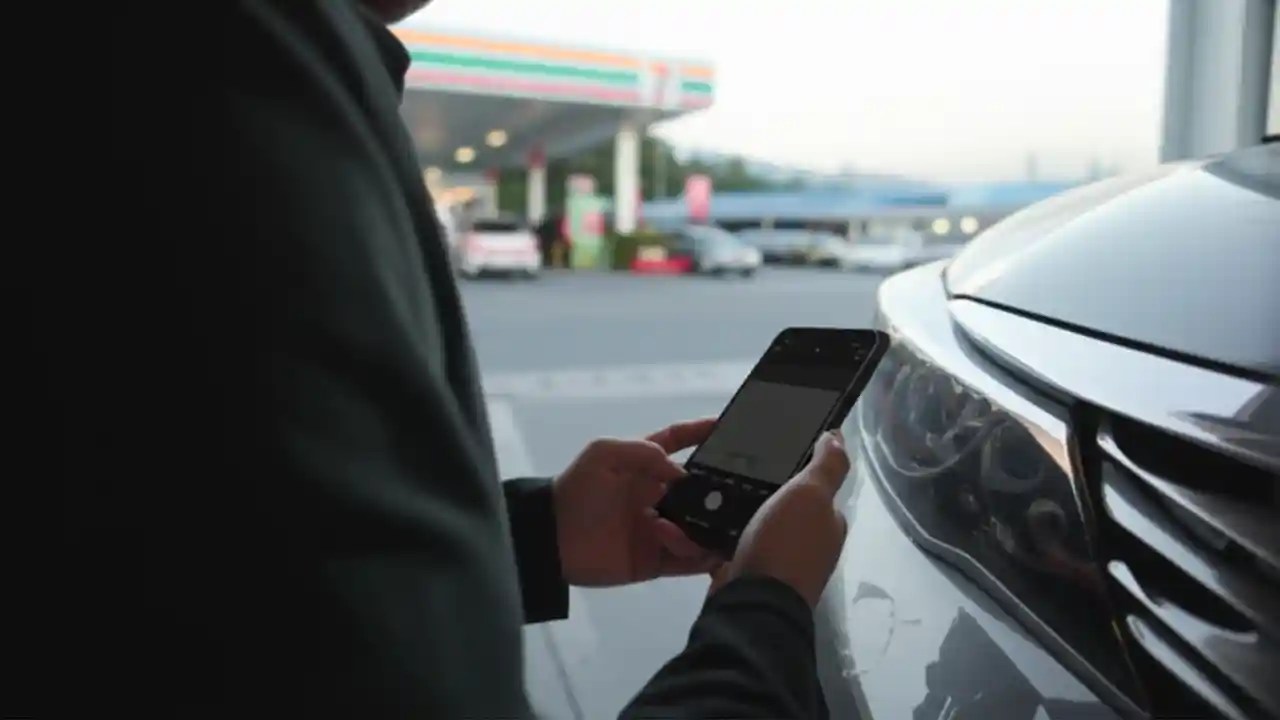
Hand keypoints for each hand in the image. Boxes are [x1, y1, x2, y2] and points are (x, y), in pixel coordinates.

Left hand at [553, 419, 722, 586]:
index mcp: (645, 467)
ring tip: (687, 530)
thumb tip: (682, 472)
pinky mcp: (656, 561)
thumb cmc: (576, 491)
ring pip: (700, 528)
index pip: (679, 441)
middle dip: (721, 490)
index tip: (728, 425)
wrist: (551, 539)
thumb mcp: (602, 454)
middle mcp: (659, 496)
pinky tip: (704, 552)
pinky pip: (690, 561)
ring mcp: (660, 530)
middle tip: (742, 493)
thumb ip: (642, 452)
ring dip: (706, 528)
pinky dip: (703, 557)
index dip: (702, 431)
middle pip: (700, 491)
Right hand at [709, 430, 850, 606]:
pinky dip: (722, 534)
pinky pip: (734, 545)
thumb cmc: (787, 543)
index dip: (799, 472)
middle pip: (785, 509)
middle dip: (763, 491)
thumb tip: (840, 435)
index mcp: (828, 526)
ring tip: (712, 485)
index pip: (817, 491)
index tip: (772, 450)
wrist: (754, 603)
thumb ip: (827, 466)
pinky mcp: (749, 575)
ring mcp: (778, 563)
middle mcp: (809, 546)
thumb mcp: (811, 495)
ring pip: (757, 526)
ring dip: (739, 512)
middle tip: (734, 465)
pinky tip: (703, 517)